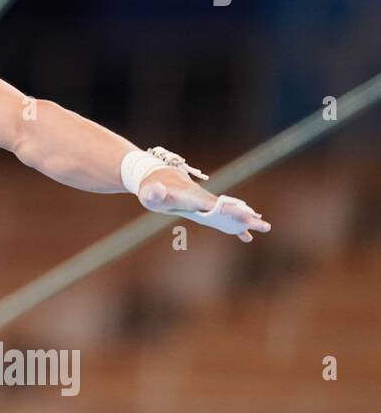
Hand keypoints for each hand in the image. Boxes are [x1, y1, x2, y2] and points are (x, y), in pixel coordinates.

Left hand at [137, 167, 270, 242]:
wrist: (154, 177)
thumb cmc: (151, 188)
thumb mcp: (149, 193)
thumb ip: (153, 193)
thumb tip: (156, 191)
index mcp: (193, 197)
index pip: (214, 205)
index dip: (229, 211)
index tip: (246, 216)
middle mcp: (203, 198)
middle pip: (227, 209)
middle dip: (245, 217)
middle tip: (264, 226)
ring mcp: (205, 202)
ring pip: (228, 212)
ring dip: (244, 220)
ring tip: (264, 228)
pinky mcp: (203, 207)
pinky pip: (221, 216)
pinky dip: (233, 223)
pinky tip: (244, 235)